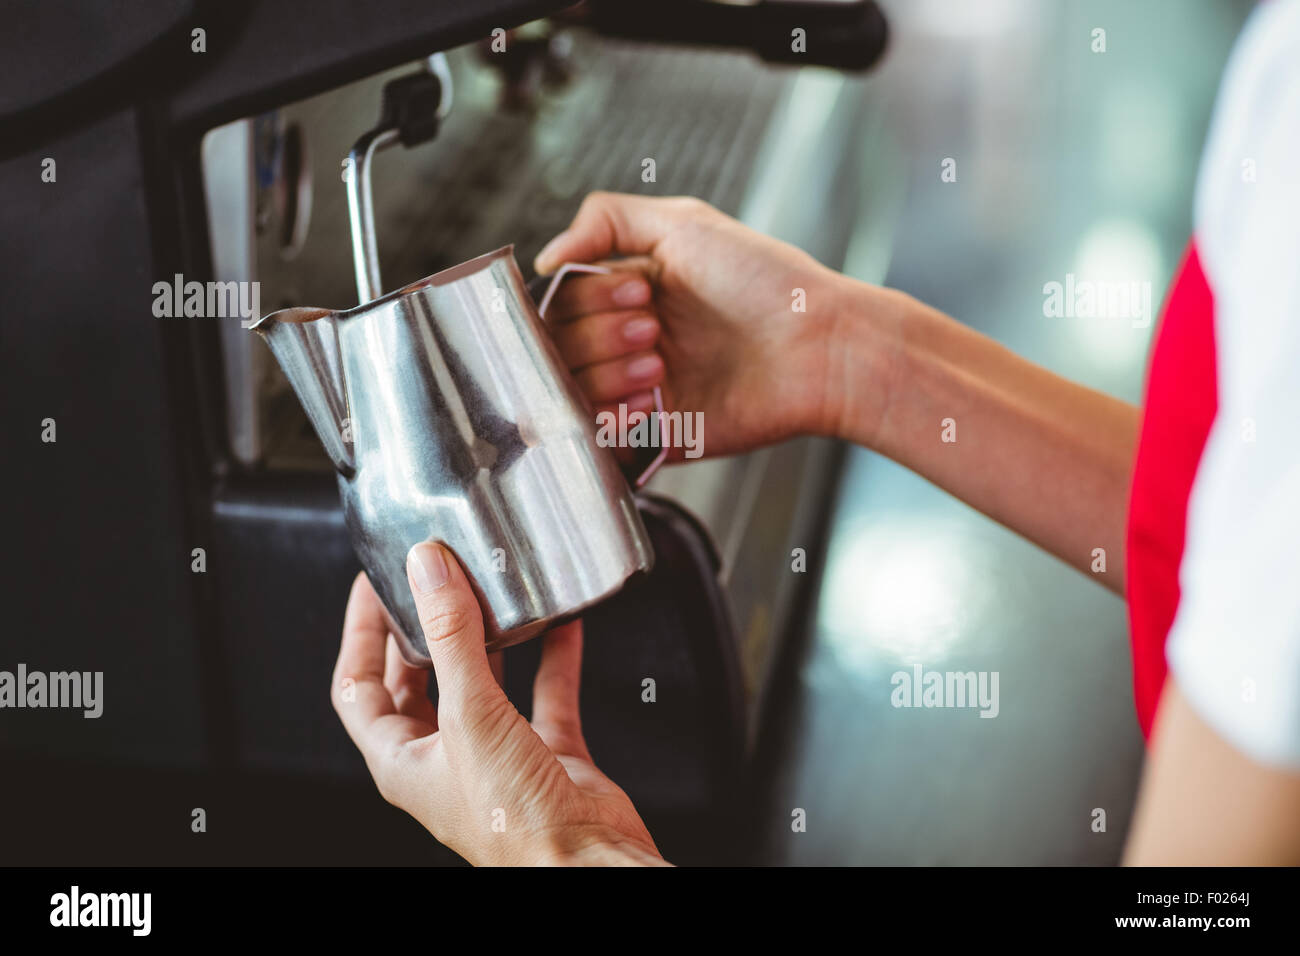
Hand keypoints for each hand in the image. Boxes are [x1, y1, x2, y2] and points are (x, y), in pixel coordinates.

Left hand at [331, 542, 667, 865]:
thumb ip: (451, 637)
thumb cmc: (513, 822)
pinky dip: (552, 656)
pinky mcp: (546, 753)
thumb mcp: (470, 714)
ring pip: (482, 682)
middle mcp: (444, 757)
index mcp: (402, 758)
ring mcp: (496, 754)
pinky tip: (561, 624)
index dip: (361, 631)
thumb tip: (429, 573)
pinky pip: (545, 692)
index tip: (374, 584)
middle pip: (419, 679)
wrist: (585, 861)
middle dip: (423, 628)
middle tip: (431, 581)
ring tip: (487, 592)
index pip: (359, 684)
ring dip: (485, 638)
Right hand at [536, 192, 870, 460]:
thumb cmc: (766, 283)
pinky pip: (599, 435)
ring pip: (573, 389)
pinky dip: (612, 417)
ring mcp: (640, 388)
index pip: (565, 300)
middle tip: (654, 330)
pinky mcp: (655, 433)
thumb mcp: (685, 223)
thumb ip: (607, 220)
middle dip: (603, 335)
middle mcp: (630, 339)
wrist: (817, 349)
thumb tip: (545, 258)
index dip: (591, 298)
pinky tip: (651, 401)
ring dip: (608, 374)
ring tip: (660, 365)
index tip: (642, 291)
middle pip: (561, 345)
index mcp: (631, 291)